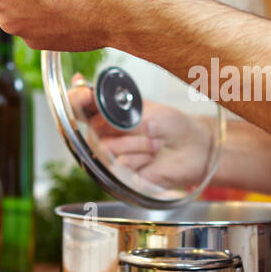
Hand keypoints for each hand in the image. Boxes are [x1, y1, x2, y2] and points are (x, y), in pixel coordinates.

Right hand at [68, 75, 216, 192]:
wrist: (193, 148)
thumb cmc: (173, 127)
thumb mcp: (146, 111)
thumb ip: (117, 112)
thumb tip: (97, 105)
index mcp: (108, 114)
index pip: (80, 106)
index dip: (76, 100)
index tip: (83, 94)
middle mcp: (105, 136)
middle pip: (93, 130)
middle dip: (124, 127)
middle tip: (149, 127)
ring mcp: (111, 157)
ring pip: (106, 149)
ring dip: (137, 143)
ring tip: (156, 143)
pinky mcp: (121, 176)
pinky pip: (119, 165)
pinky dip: (140, 158)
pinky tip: (152, 157)